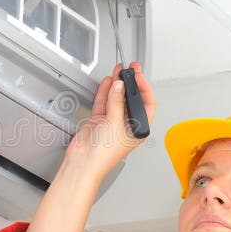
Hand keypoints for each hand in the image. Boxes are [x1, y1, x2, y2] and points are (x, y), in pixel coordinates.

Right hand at [65, 62, 156, 182]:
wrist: (83, 162)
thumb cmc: (104, 155)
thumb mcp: (115, 124)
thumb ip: (116, 103)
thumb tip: (119, 87)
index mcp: (139, 129)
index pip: (147, 104)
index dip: (144, 88)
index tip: (138, 76)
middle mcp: (127, 125)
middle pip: (131, 99)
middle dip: (130, 83)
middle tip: (130, 69)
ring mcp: (112, 121)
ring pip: (116, 98)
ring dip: (116, 85)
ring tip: (117, 71)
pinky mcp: (99, 120)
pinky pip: (104, 102)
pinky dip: (105, 91)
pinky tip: (107, 82)